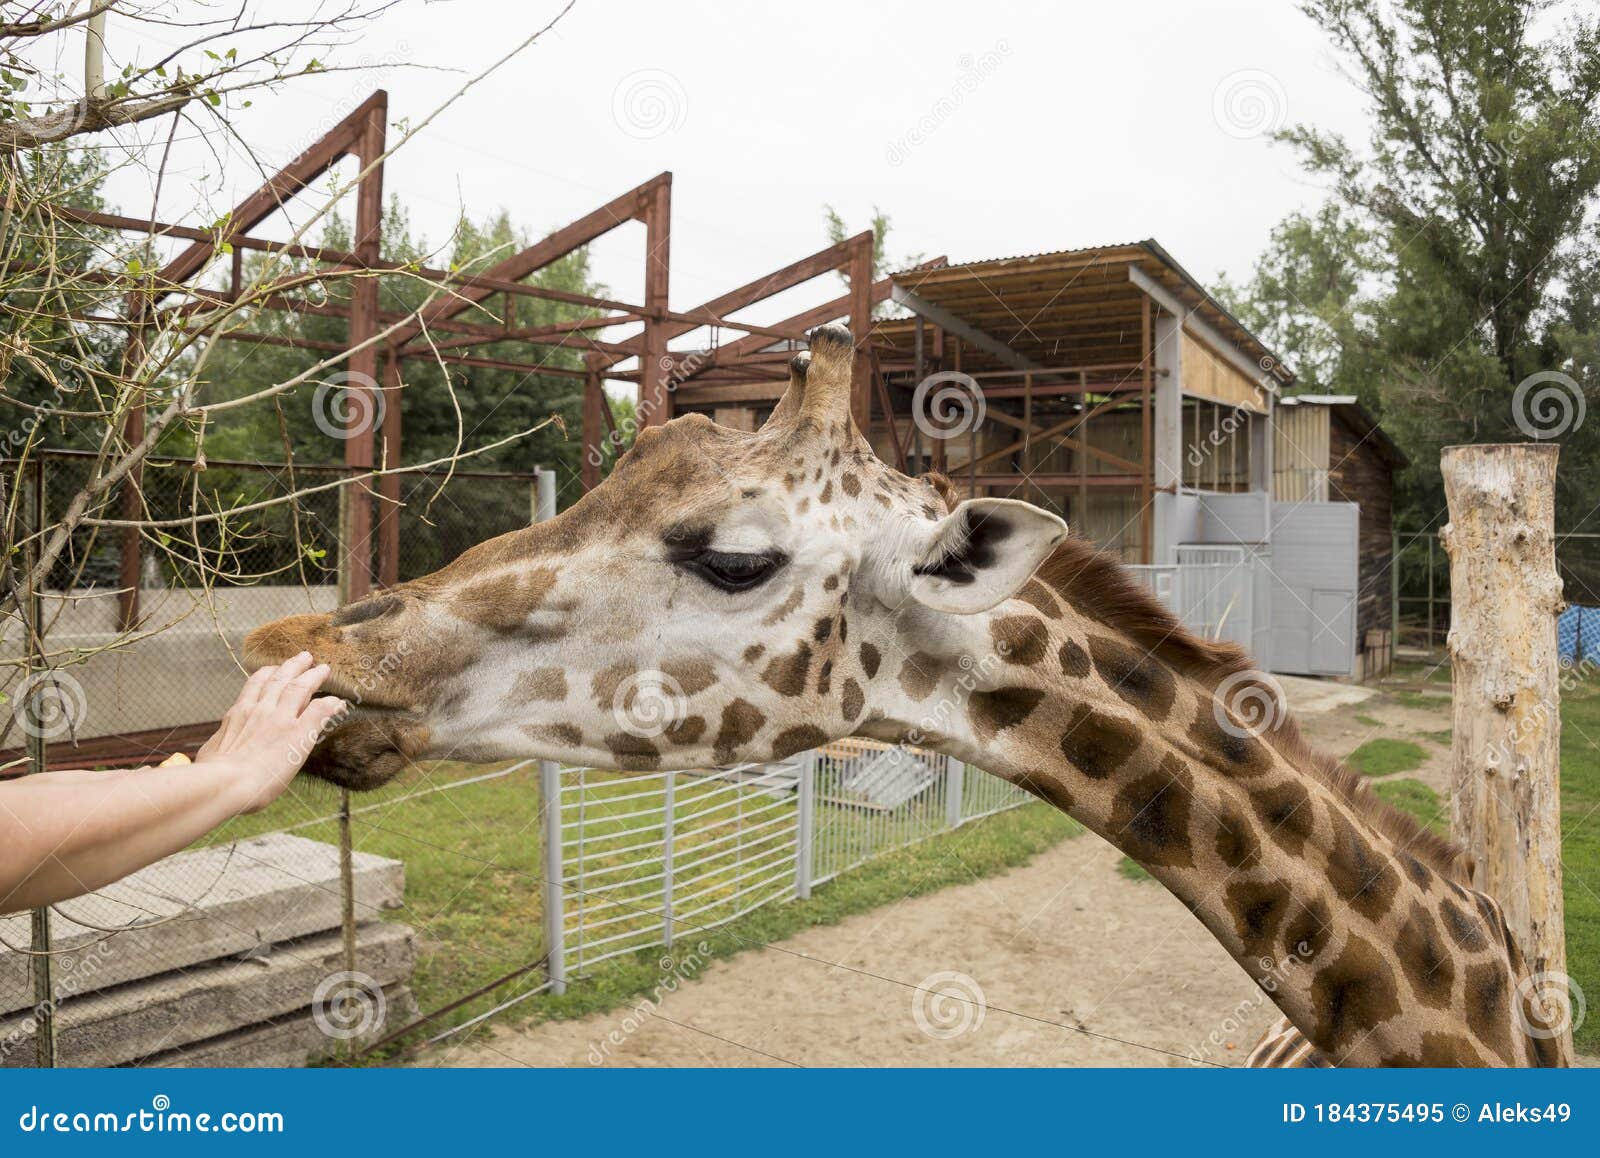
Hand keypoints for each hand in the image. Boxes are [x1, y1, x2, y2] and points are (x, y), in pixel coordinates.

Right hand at [196, 652, 345, 812]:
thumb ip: (219, 746)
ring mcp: (280, 719)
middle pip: (280, 680)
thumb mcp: (210, 753)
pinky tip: (339, 703)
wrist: (225, 783)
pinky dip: (330, 705)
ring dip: (313, 677)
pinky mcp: (299, 732)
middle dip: (293, 667)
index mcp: (238, 714)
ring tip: (323, 669)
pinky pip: (321, 711)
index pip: (254, 687)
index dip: (266, 675)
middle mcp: (260, 710)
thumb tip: (213, 753)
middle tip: (305, 657)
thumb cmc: (211, 777)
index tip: (273, 669)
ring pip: (300, 688)